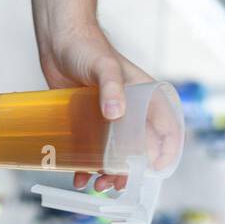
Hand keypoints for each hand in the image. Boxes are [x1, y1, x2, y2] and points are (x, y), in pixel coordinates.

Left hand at [28, 0, 151, 192]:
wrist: (57, 38)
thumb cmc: (86, 46)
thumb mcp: (102, 66)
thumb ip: (111, 88)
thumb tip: (116, 115)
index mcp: (145, 96)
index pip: (167, 128)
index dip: (165, 152)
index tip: (154, 172)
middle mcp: (130, 109)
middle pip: (140, 148)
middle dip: (131, 170)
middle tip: (115, 183)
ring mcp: (108, 116)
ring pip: (116, 153)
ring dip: (109, 172)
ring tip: (97, 184)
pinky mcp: (87, 120)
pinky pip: (93, 148)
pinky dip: (87, 165)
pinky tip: (78, 177)